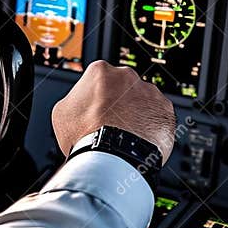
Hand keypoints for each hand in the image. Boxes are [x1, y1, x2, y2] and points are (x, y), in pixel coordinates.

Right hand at [52, 61, 175, 164]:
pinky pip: (157, 116)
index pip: (98, 79)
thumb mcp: (61, 113)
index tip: (94, 110)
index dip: (95, 97)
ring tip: (125, 135)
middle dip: (117, 103)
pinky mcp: (165, 110)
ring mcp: (149, 92)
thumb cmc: (86, 134)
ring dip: (135, 113)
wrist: (113, 156)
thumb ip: (74, 100)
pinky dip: (150, 126)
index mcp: (100, 71)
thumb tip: (78, 103)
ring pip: (142, 101)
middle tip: (109, 123)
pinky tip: (138, 139)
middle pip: (122, 88)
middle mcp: (128, 76)